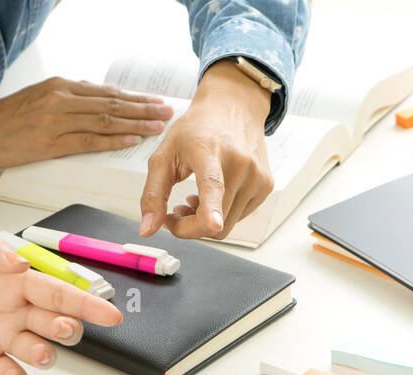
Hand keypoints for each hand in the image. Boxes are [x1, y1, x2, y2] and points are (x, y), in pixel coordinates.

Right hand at [0, 78, 174, 173]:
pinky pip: (88, 141)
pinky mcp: (50, 142)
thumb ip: (67, 98)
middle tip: (166, 111)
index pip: (105, 93)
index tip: (154, 101)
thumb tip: (94, 97)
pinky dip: (112, 140)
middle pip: (111, 104)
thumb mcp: (37, 99)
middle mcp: (61, 99)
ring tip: (157, 126)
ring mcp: (56, 120)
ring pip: (105, 121)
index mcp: (59, 87)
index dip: (134, 98)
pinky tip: (130, 141)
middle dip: (143, 108)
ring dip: (135, 124)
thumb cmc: (5, 119)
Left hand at [0, 235, 122, 374]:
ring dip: (45, 354)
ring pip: (39, 350)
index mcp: (14, 281)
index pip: (58, 291)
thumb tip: (18, 262)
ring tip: (39, 353)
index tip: (110, 314)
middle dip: (68, 329)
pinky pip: (8, 373)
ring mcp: (0, 336)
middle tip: (61, 329)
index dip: (86, 303)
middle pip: (57, 322)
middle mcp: (14, 310)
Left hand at [139, 60, 273, 239]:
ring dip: (203, 223)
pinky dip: (221, 216)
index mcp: (208, 151)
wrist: (233, 106)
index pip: (212, 184)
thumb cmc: (197, 129)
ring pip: (225, 227)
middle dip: (189, 227)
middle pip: (213, 223)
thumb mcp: (164, 154)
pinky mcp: (265, 186)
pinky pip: (238, 219)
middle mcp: (239, 163)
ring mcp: (256, 176)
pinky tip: (213, 196)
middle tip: (176, 210)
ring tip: (193, 199)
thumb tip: (147, 230)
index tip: (212, 224)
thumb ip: (153, 194)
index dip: (210, 208)